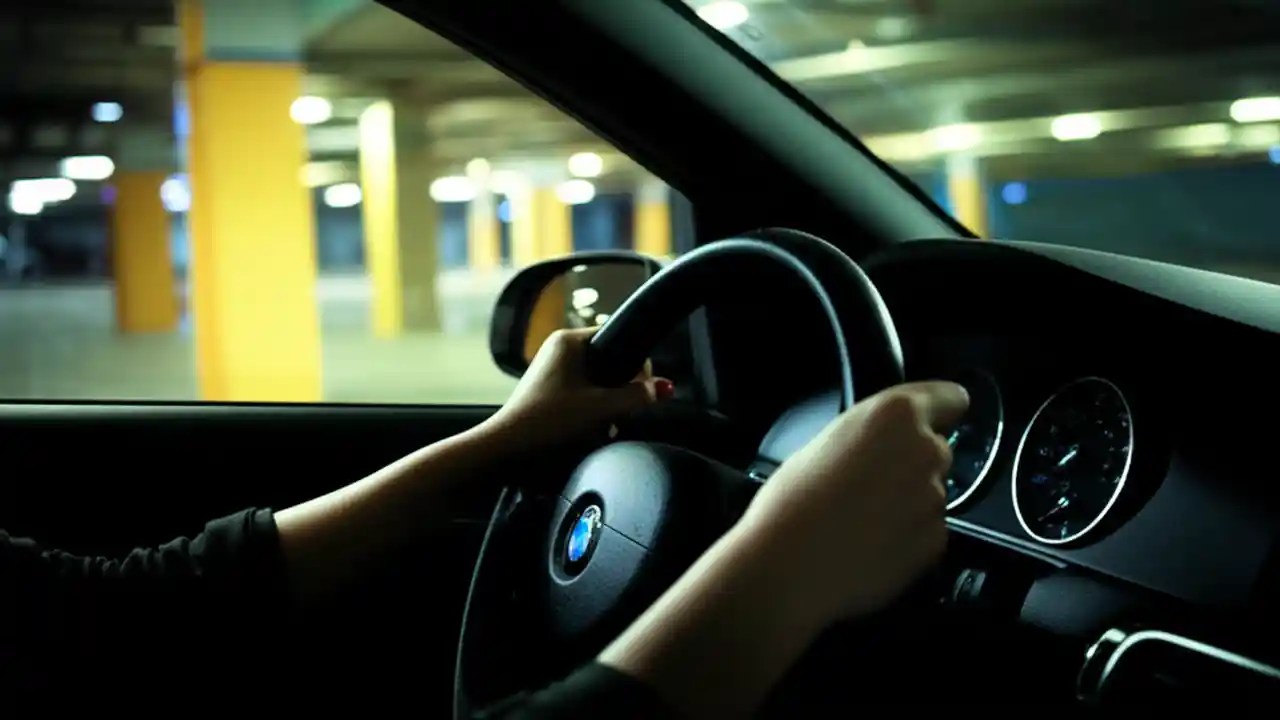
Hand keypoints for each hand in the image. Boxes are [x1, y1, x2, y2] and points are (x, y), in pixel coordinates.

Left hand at [482, 327, 674, 453]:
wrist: (506, 448)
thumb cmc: (547, 421)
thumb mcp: (600, 408)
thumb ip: (637, 396)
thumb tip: (666, 387)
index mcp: (569, 340)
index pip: (617, 337)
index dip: (635, 365)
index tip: (641, 391)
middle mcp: (559, 348)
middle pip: (610, 361)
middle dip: (621, 389)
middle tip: (621, 413)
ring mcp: (552, 369)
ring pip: (597, 380)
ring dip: (607, 403)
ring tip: (606, 425)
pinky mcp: (549, 389)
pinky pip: (582, 392)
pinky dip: (592, 408)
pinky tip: (593, 429)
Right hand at [738, 381, 968, 625]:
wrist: (789, 567)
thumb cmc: (791, 501)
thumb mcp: (822, 442)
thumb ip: (865, 436)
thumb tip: (876, 446)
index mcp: (896, 414)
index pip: (950, 397)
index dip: (939, 411)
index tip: (931, 419)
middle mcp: (926, 451)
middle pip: (935, 450)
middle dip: (911, 464)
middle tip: (869, 483)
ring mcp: (935, 499)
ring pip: (929, 493)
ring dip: (906, 503)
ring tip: (862, 520)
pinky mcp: (935, 542)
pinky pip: (927, 532)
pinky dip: (907, 538)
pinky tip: (869, 545)